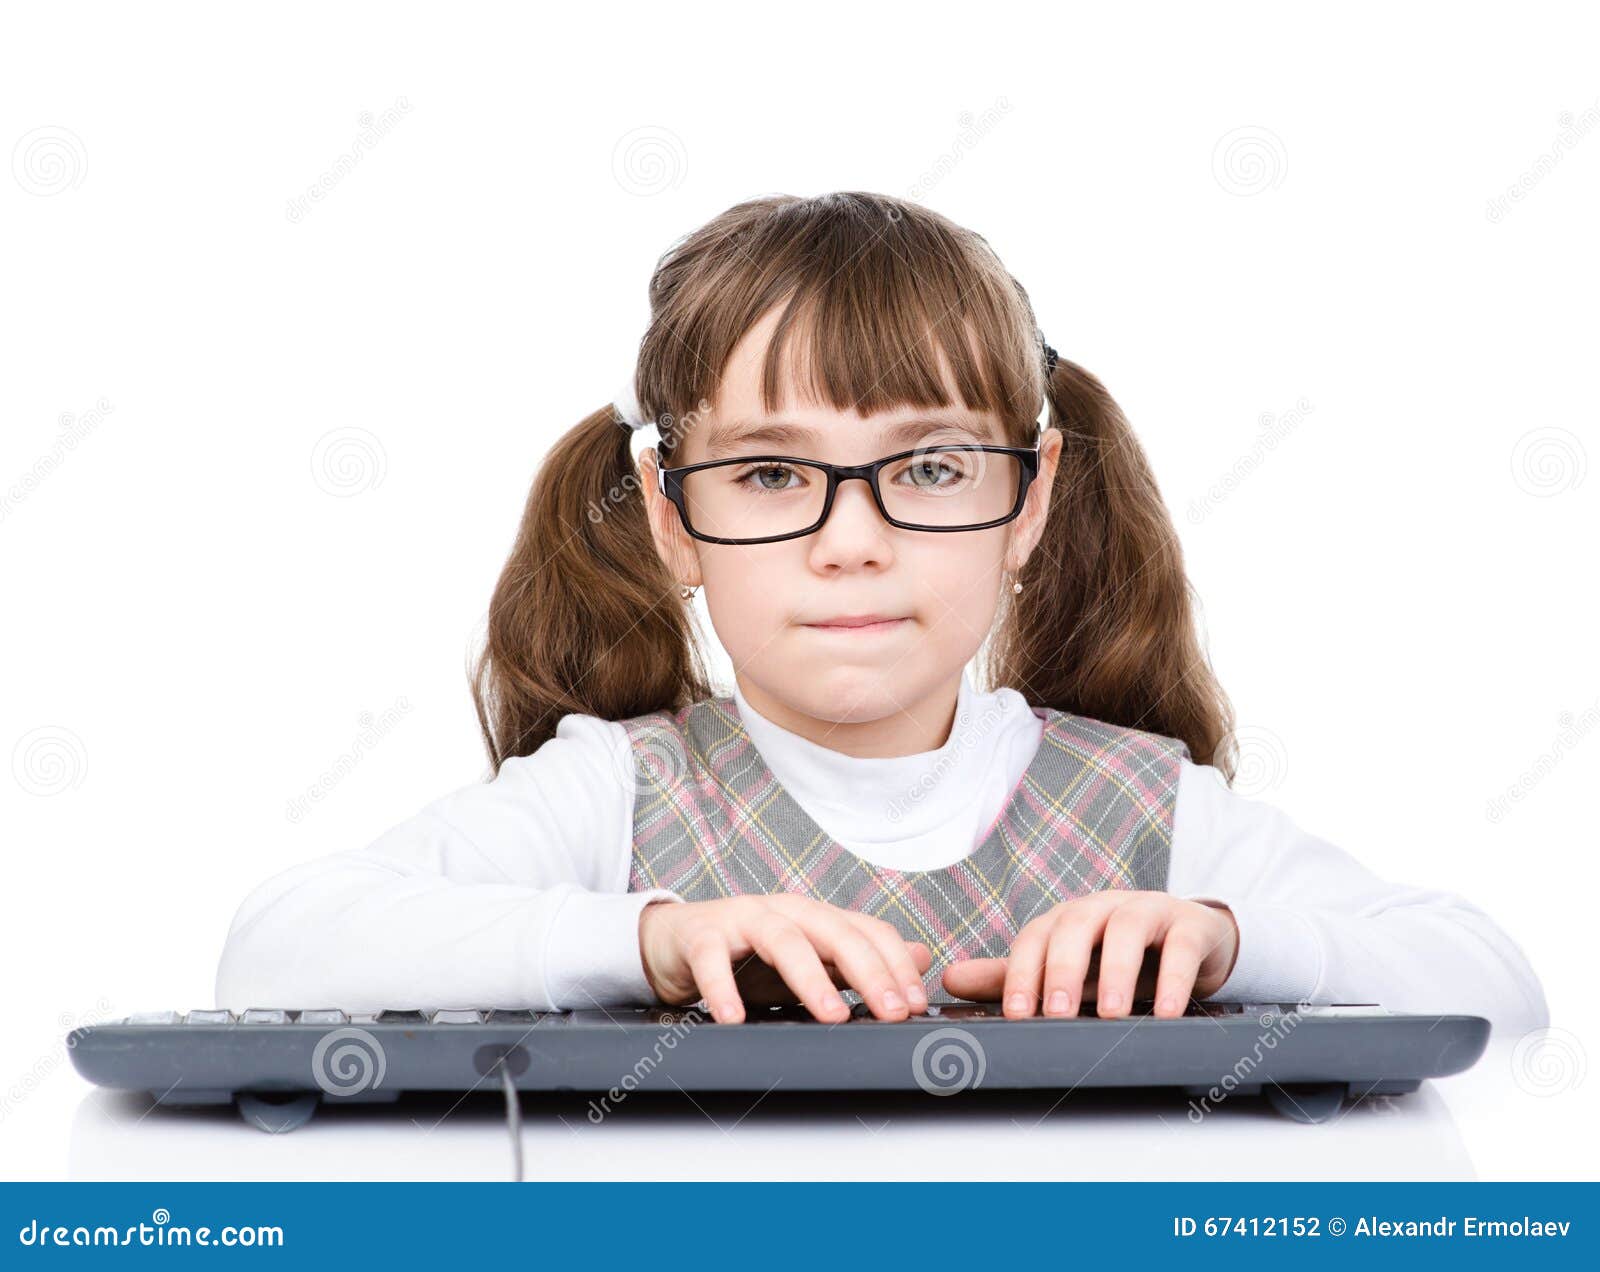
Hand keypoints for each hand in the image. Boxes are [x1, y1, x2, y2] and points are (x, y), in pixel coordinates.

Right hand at [638, 892, 933, 1024]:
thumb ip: (860, 961)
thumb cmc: (748, 956)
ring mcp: (743, 919)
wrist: (676, 941)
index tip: (915, 1004)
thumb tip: (922, 957)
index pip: (868, 931)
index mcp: (817, 917)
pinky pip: (712, 959)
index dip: (895, 965)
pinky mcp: (701, 935)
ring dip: (811, 977)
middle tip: (890, 1010)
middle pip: (835, 932)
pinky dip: (723, 987)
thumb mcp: (811, 960)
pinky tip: (733, 1017)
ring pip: (783, 939)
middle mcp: (786, 911)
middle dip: (868, 971)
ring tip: (832, 1015)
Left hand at [940, 891, 1239, 1019]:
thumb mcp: (1070, 971)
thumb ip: (1014, 976)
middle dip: (1062, 969)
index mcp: (1067, 920)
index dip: (1020, 973)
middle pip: (1074, 926)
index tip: (1015, 1014)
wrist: (1191, 939)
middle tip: (1056, 1013)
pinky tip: (1167, 1011)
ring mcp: (1146, 910)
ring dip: (1116, 972)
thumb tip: (949, 979)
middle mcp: (1102, 908)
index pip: (1034, 938)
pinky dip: (1173, 977)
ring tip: (1111, 1015)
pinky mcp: (1189, 924)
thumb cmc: (1118, 958)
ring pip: (1126, 928)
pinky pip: (1180, 944)